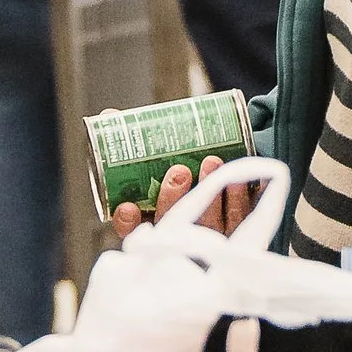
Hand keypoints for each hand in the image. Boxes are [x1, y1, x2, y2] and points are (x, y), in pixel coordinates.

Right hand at [111, 153, 255, 238]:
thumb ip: (135, 140)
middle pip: (174, 227)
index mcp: (154, 225)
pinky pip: (242, 220)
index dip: (129, 223)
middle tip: (179, 171)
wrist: (230, 185)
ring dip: (209, 194)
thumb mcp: (158, 159)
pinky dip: (240, 199)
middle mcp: (181, 236)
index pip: (134, 233)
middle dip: (173, 199)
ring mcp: (211, 238)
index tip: (127, 206)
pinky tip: (239, 181)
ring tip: (210, 162)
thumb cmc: (182, 174)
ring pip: (209, 224)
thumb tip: (109, 113)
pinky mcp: (241, 231)